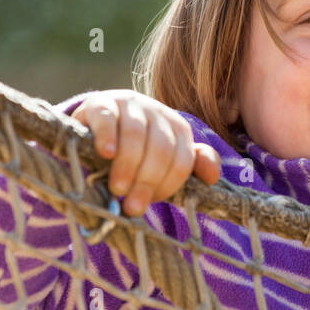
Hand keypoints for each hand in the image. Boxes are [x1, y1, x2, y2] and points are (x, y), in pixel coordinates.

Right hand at [70, 90, 221, 215]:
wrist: (96, 123)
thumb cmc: (135, 150)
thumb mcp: (165, 160)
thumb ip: (191, 166)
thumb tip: (212, 177)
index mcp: (178, 128)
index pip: (182, 160)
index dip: (168, 184)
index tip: (150, 204)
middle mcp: (158, 112)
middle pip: (161, 148)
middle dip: (148, 180)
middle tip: (133, 206)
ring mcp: (130, 104)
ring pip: (135, 134)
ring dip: (128, 165)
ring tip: (118, 189)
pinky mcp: (101, 102)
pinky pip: (107, 118)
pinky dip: (108, 136)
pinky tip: (107, 154)